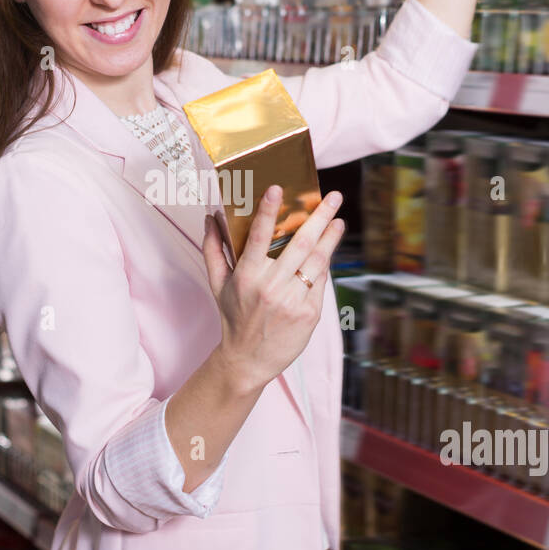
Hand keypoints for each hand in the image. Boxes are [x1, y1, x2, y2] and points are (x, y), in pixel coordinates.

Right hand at [201, 184, 345, 393]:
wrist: (248, 360)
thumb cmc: (233, 317)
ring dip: (331, 238)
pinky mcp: (309, 314)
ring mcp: (292, 301)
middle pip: (300, 245)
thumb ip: (213, 249)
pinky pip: (320, 282)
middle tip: (333, 197)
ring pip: (317, 262)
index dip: (268, 212)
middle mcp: (270, 287)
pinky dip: (325, 264)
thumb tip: (210, 218)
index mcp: (246, 277)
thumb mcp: (217, 285)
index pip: (259, 238)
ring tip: (338, 221)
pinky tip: (329, 250)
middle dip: (319, 217)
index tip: (278, 189)